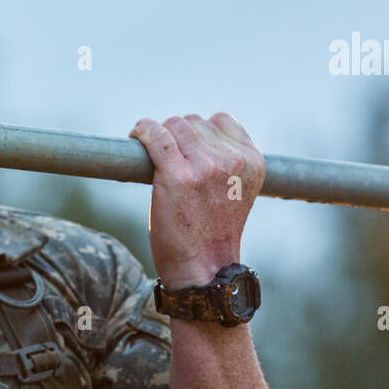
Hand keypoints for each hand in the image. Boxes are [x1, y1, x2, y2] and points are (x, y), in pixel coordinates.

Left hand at [129, 113, 263, 289]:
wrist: (204, 268)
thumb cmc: (212, 231)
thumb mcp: (236, 189)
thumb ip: (227, 160)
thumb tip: (192, 131)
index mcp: (252, 161)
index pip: (221, 121)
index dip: (199, 132)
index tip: (185, 148)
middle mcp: (233, 160)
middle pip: (193, 122)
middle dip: (177, 136)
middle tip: (166, 160)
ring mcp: (206, 166)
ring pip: (174, 125)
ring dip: (159, 136)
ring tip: (153, 156)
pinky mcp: (177, 175)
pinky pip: (156, 135)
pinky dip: (142, 131)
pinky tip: (135, 137)